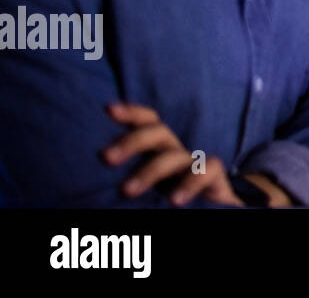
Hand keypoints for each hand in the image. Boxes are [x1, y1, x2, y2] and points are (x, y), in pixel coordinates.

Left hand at [101, 103, 240, 205]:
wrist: (217, 209)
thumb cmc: (171, 202)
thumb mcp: (147, 190)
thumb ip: (129, 184)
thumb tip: (80, 198)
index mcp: (158, 152)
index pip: (148, 123)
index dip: (131, 113)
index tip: (108, 109)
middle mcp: (176, 153)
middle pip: (157, 133)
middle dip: (131, 141)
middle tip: (105, 157)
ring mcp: (195, 165)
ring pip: (175, 156)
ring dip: (150, 170)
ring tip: (127, 191)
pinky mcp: (216, 180)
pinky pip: (207, 170)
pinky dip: (191, 183)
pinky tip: (174, 201)